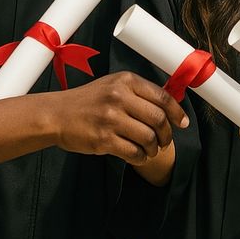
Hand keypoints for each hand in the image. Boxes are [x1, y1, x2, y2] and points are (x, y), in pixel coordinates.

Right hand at [52, 71, 187, 164]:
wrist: (56, 114)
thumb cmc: (88, 101)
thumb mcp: (113, 86)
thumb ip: (138, 93)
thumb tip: (169, 107)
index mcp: (126, 81)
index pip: (162, 97)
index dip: (177, 112)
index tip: (183, 123)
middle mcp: (119, 97)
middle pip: (158, 119)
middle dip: (166, 134)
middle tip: (164, 141)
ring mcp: (111, 118)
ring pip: (148, 137)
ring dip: (153, 148)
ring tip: (150, 150)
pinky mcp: (103, 139)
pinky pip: (133, 152)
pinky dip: (140, 157)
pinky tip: (138, 156)